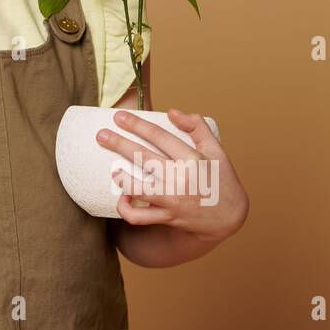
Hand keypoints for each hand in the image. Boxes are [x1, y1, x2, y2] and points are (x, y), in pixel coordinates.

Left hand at [98, 108, 247, 242]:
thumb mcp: (216, 150)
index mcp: (193, 159)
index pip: (159, 136)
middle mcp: (181, 179)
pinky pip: (139, 217)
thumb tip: (172, 111)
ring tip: (113, 170)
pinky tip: (123, 197)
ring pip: (137, 189)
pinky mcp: (167, 217)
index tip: (118, 116)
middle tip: (100, 135)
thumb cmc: (221, 179)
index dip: (137, 124)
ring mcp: (173, 200)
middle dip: (118, 143)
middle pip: (143, 157)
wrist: (229, 217)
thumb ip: (197, 127)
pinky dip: (126, 209)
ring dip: (120, 178)